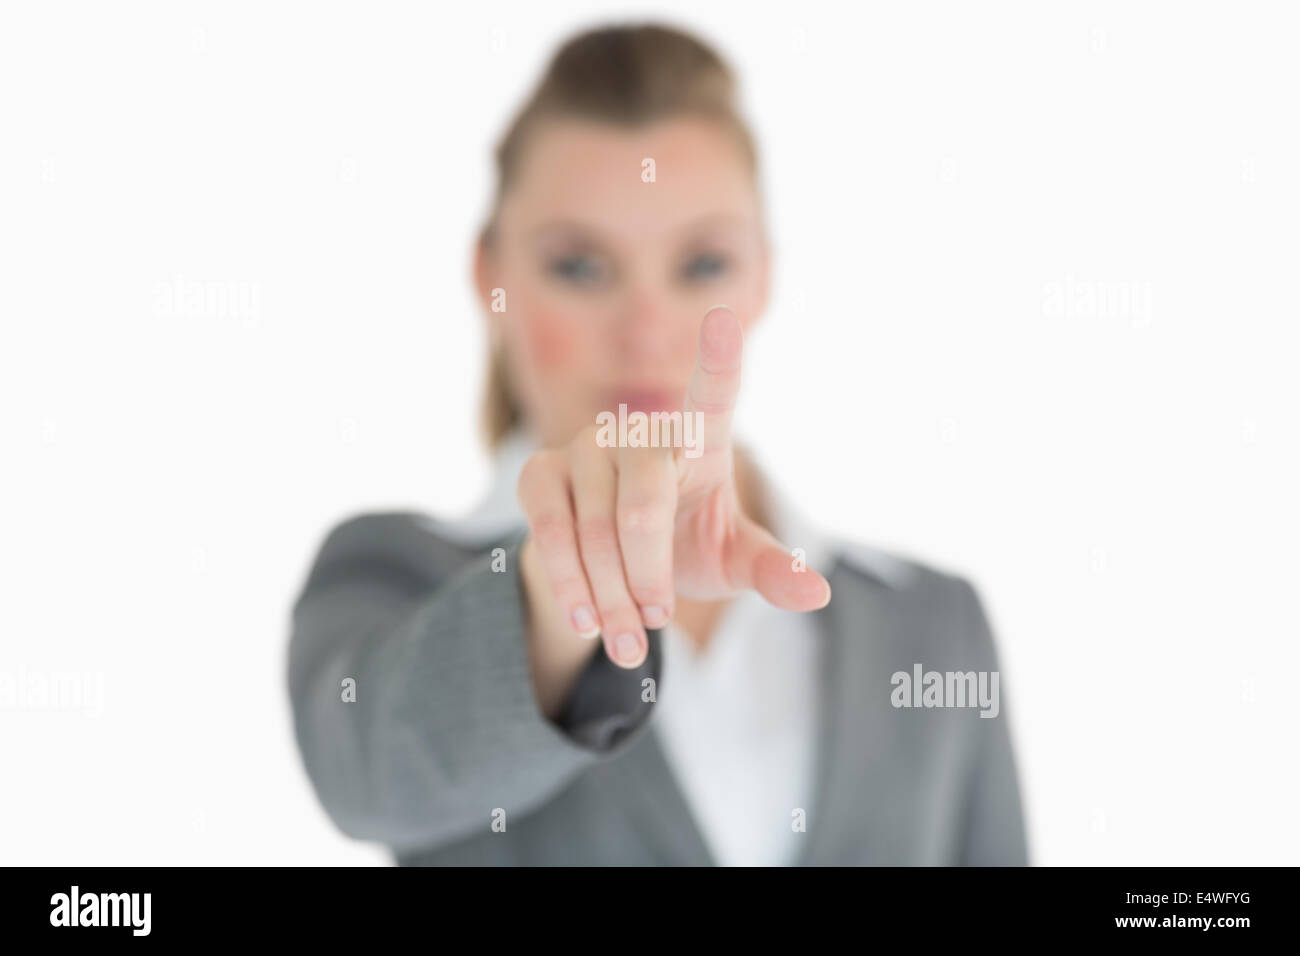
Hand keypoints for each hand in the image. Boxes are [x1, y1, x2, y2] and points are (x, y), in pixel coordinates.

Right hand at [517, 305, 830, 673]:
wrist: (610, 569)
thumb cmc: (683, 547)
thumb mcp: (730, 562)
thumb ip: (769, 571)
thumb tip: (818, 593)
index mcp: (701, 437)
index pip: (714, 392)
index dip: (717, 357)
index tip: (723, 319)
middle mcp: (641, 429)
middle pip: (642, 507)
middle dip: (648, 578)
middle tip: (655, 623)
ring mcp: (587, 444)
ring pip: (595, 529)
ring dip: (610, 597)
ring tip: (626, 642)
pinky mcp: (541, 470)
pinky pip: (551, 528)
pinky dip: (569, 582)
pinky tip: (583, 619)